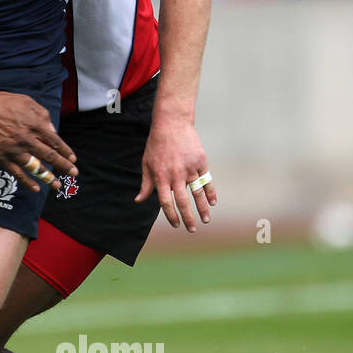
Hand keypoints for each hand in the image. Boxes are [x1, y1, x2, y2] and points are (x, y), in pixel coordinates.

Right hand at [0, 91, 76, 191]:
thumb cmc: (3, 102)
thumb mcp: (27, 101)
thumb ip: (42, 115)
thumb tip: (52, 131)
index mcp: (35, 125)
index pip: (55, 141)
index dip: (65, 151)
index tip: (73, 159)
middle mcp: (27, 139)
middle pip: (49, 156)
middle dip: (63, 166)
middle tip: (74, 173)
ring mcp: (14, 150)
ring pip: (35, 167)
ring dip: (48, 178)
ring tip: (58, 185)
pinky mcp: (2, 158)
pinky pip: (17, 173)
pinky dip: (27, 182)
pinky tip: (36, 188)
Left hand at [136, 114, 215, 230]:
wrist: (172, 124)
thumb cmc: (156, 145)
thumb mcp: (146, 164)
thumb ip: (145, 184)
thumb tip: (138, 200)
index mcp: (161, 177)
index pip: (165, 202)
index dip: (171, 215)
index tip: (176, 224)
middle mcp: (176, 175)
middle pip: (182, 202)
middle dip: (187, 218)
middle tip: (191, 229)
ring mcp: (190, 169)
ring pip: (197, 194)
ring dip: (202, 209)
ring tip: (205, 220)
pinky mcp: (201, 163)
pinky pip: (207, 181)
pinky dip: (211, 193)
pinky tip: (213, 203)